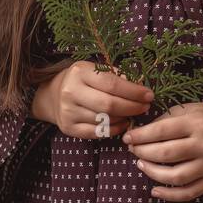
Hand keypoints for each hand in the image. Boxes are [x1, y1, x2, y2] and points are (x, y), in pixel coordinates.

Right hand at [34, 61, 153, 139]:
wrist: (53, 94)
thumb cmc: (82, 80)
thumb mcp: (95, 69)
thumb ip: (117, 76)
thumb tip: (141, 87)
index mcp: (80, 72)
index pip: (112, 84)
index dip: (134, 91)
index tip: (149, 95)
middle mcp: (71, 92)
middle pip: (109, 105)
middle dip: (132, 107)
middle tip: (145, 107)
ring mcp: (68, 111)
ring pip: (105, 120)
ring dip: (124, 118)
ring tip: (133, 113)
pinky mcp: (68, 128)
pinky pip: (98, 133)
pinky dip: (114, 129)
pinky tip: (122, 123)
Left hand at [122, 101, 202, 201]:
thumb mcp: (188, 109)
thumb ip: (165, 120)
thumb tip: (139, 134)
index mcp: (196, 123)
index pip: (161, 131)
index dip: (140, 136)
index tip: (128, 138)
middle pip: (166, 154)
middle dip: (143, 152)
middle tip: (132, 150)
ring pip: (176, 176)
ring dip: (152, 173)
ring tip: (141, 164)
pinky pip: (189, 192)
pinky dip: (170, 195)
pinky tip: (154, 190)